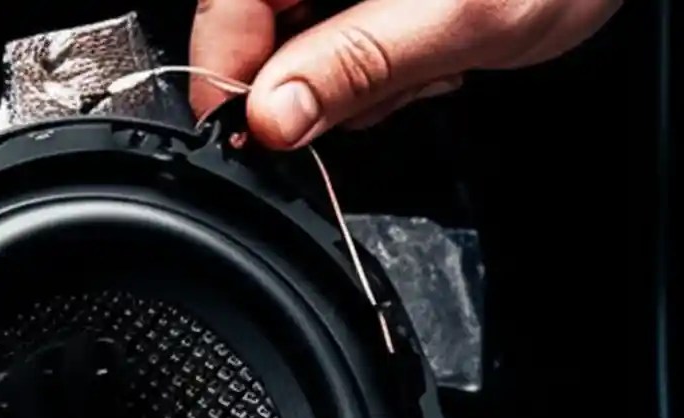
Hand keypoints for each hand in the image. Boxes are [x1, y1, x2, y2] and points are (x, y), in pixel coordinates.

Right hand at [189, 0, 622, 147]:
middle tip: (388, 88)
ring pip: (300, 41)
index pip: (223, 11)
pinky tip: (428, 51)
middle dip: (312, 82)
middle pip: (259, 31)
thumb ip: (355, 67)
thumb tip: (273, 116)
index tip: (256, 138)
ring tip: (427, 62)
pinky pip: (337, 34)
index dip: (231, 82)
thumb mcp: (459, 18)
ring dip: (354, 76)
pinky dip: (376, 60)